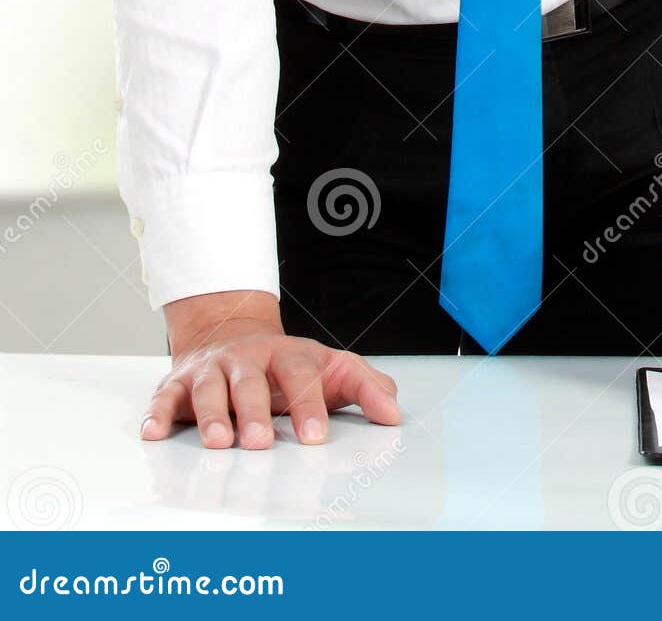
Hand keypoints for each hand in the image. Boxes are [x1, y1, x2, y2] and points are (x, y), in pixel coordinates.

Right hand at [143, 290, 402, 448]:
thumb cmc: (287, 365)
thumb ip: (365, 387)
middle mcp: (248, 360)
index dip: (309, 405)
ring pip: (209, 389)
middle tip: (261, 442)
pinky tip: (153, 431)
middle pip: (251, 383)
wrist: (232, 331)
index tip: (315, 437)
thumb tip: (394, 413)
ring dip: (212, 415)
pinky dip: (156, 413)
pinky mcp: (178, 383)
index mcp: (288, 355)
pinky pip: (164, 397)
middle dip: (255, 412)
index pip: (301, 375)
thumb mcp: (332, 368)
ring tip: (219, 443)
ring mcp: (212, 370)